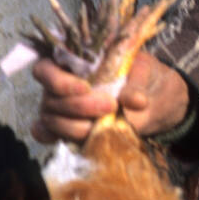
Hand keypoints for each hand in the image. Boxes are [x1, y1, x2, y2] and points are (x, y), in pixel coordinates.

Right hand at [31, 52, 188, 143]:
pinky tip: (79, 137)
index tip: (85, 88)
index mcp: (69, 61)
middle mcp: (58, 85)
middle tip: (110, 105)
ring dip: (76, 126)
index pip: (45, 69)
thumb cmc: (140, 74)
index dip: (59, 81)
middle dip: (79, 106)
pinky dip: (58, 138)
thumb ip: (134, 82)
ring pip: (52, 120)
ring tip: (104, 123)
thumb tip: (137, 101)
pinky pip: (48, 135)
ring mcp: (59, 108)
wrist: (153, 97)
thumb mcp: (142, 71)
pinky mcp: (66, 129)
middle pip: (50, 98)